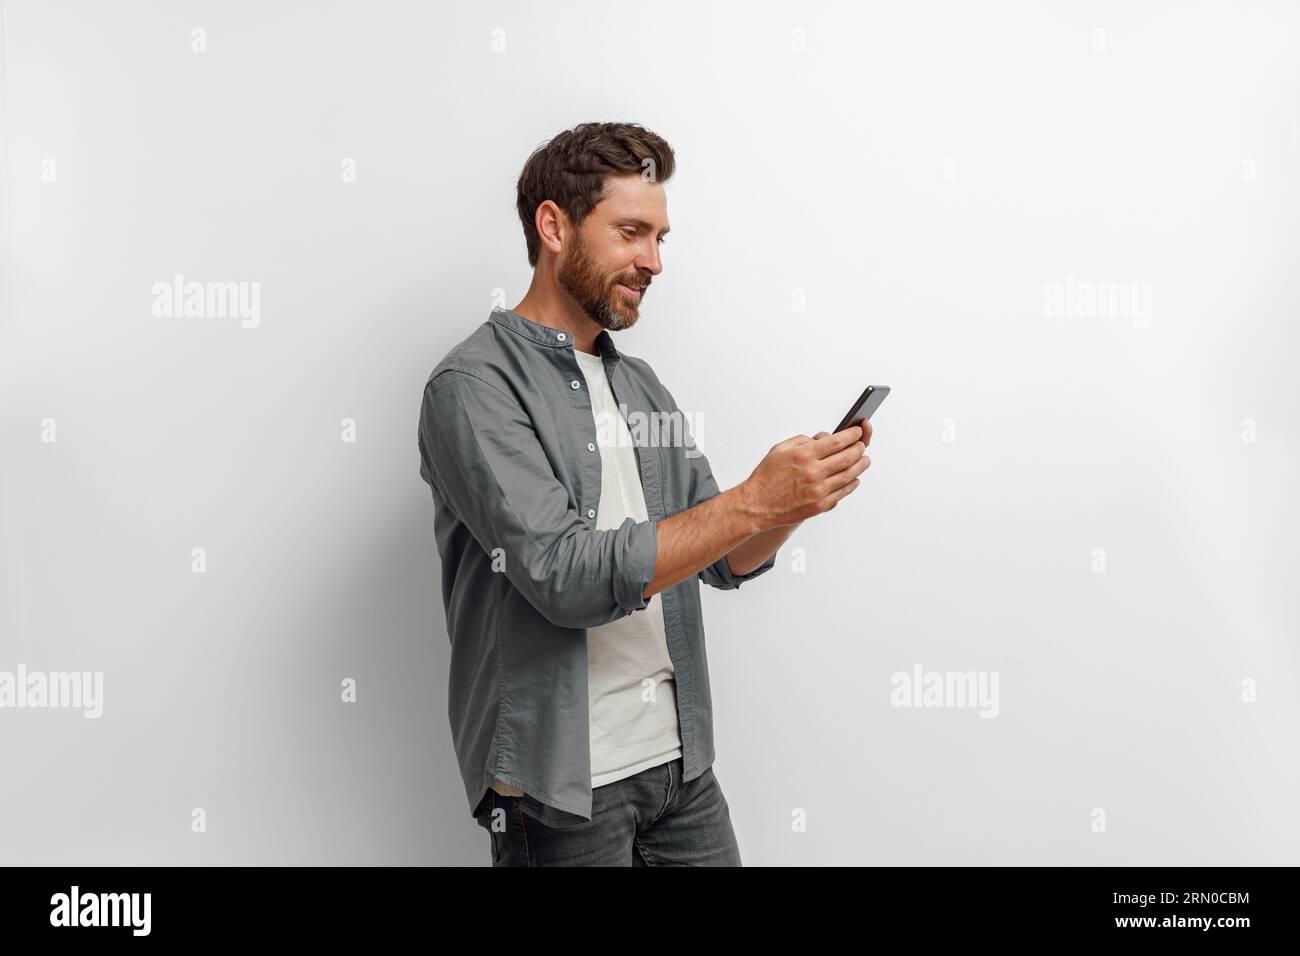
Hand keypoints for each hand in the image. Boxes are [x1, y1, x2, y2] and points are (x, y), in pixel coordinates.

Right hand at [738, 423, 870, 528]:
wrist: (757, 505)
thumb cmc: (767, 477)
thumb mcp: (780, 449)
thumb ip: (803, 440)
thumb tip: (824, 438)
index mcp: (804, 455)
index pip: (837, 441)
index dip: (852, 435)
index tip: (857, 432)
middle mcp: (813, 472)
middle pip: (848, 457)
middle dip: (859, 448)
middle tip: (861, 445)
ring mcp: (818, 491)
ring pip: (850, 475)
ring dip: (861, 465)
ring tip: (864, 460)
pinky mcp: (820, 505)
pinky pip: (843, 492)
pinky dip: (852, 483)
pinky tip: (854, 478)